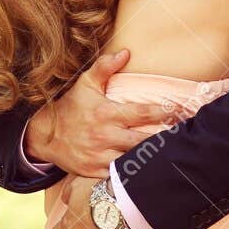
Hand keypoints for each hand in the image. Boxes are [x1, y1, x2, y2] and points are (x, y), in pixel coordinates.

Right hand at [23, 50, 176, 175]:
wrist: (45, 136)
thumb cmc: (70, 107)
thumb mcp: (85, 84)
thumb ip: (104, 67)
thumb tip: (125, 53)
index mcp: (106, 113)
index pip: (142, 113)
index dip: (163, 111)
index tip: (178, 110)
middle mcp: (104, 136)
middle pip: (144, 140)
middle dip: (164, 139)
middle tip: (182, 136)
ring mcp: (99, 156)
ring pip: (134, 160)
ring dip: (152, 158)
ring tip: (171, 155)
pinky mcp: (95, 172)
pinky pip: (120, 176)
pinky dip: (134, 174)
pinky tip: (148, 171)